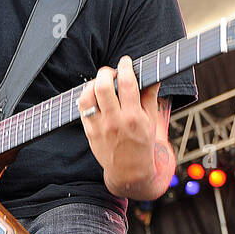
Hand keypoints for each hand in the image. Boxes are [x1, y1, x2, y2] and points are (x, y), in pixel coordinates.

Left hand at [78, 56, 159, 196]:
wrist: (129, 172)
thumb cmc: (142, 145)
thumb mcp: (151, 121)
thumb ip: (150, 96)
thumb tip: (152, 76)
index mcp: (133, 117)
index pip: (127, 83)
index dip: (125, 67)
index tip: (125, 62)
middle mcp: (115, 121)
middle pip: (103, 86)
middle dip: (106, 72)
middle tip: (111, 72)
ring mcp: (99, 127)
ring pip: (87, 95)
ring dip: (93, 83)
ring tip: (101, 83)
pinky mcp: (89, 131)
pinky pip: (82, 108)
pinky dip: (86, 96)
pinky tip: (94, 95)